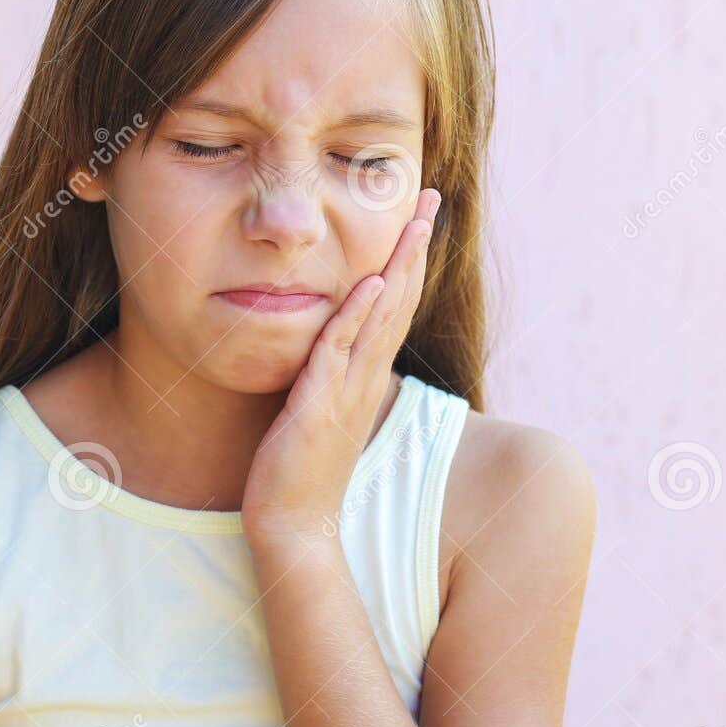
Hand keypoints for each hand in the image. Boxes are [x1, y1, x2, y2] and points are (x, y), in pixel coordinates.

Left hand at [240, 187, 440, 544]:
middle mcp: (364, 379)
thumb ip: (328, 375)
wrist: (293, 530)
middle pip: (399, 300)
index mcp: (365, 377)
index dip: (409, 258)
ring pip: (380, 319)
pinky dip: (356, 317)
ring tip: (415, 222)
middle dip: (415, 245)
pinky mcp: (318, 410)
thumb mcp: (321, 412)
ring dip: (399, 267)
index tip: (420, 214)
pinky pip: (339, 354)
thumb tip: (326, 341)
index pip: (394, 305)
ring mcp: (347, 393)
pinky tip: (370, 283)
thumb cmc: (300, 473)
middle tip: (432, 196)